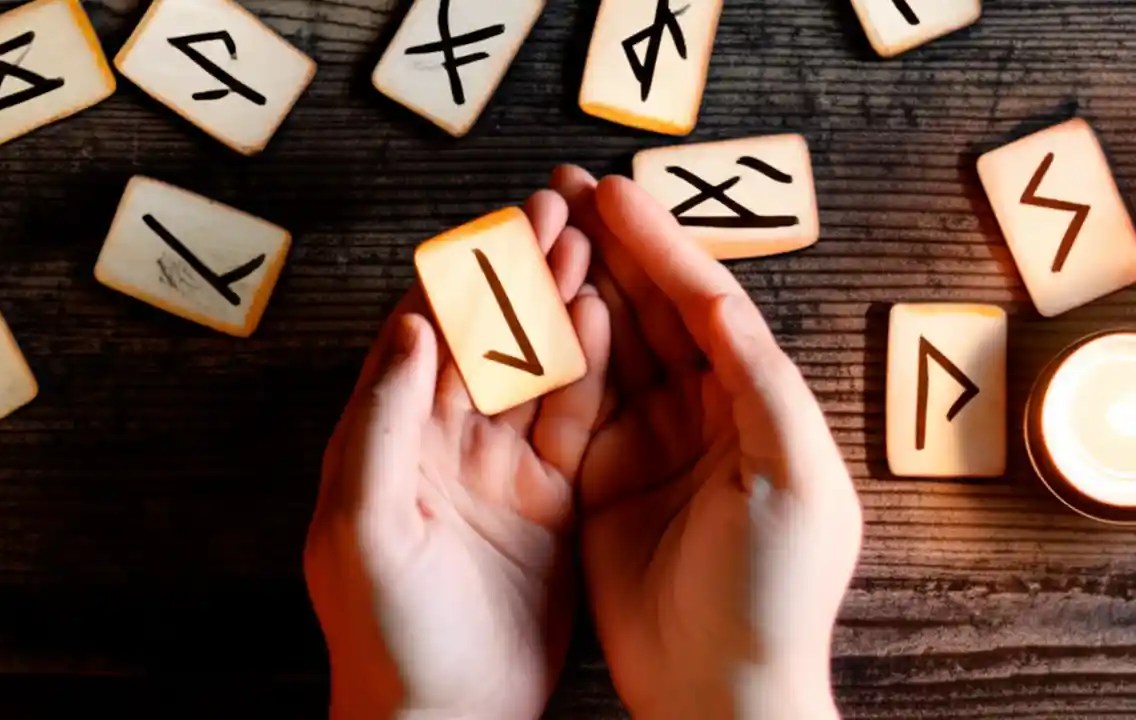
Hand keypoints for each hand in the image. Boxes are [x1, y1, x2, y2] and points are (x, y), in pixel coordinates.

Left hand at [304, 190, 609, 719]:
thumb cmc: (386, 633)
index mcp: (385, 440)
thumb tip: (410, 325)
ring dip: (559, 308)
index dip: (461, 274)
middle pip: (484, 339)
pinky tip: (609, 325)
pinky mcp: (548, 499)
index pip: (423, 335)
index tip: (500, 220)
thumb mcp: (365, 528)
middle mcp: (440, 444)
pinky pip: (572, 423)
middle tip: (561, 210)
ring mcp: (498, 469)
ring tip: (592, 246)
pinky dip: (590, 374)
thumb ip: (381, 424)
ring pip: (533, 371)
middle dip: (519, 273)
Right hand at [552, 167, 861, 718]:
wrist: (718, 689)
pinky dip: (548, 352)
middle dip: (612, 247)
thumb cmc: (774, 592)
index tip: (613, 195)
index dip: (661, 246)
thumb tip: (722, 302)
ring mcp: (649, 440)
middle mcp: (704, 410)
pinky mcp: (601, 474)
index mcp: (758, 402)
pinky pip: (573, 398)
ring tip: (535, 228)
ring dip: (576, 284)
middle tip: (562, 187)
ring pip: (609, 344)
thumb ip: (764, 386)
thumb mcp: (793, 483)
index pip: (707, 304)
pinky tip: (518, 311)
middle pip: (654, 309)